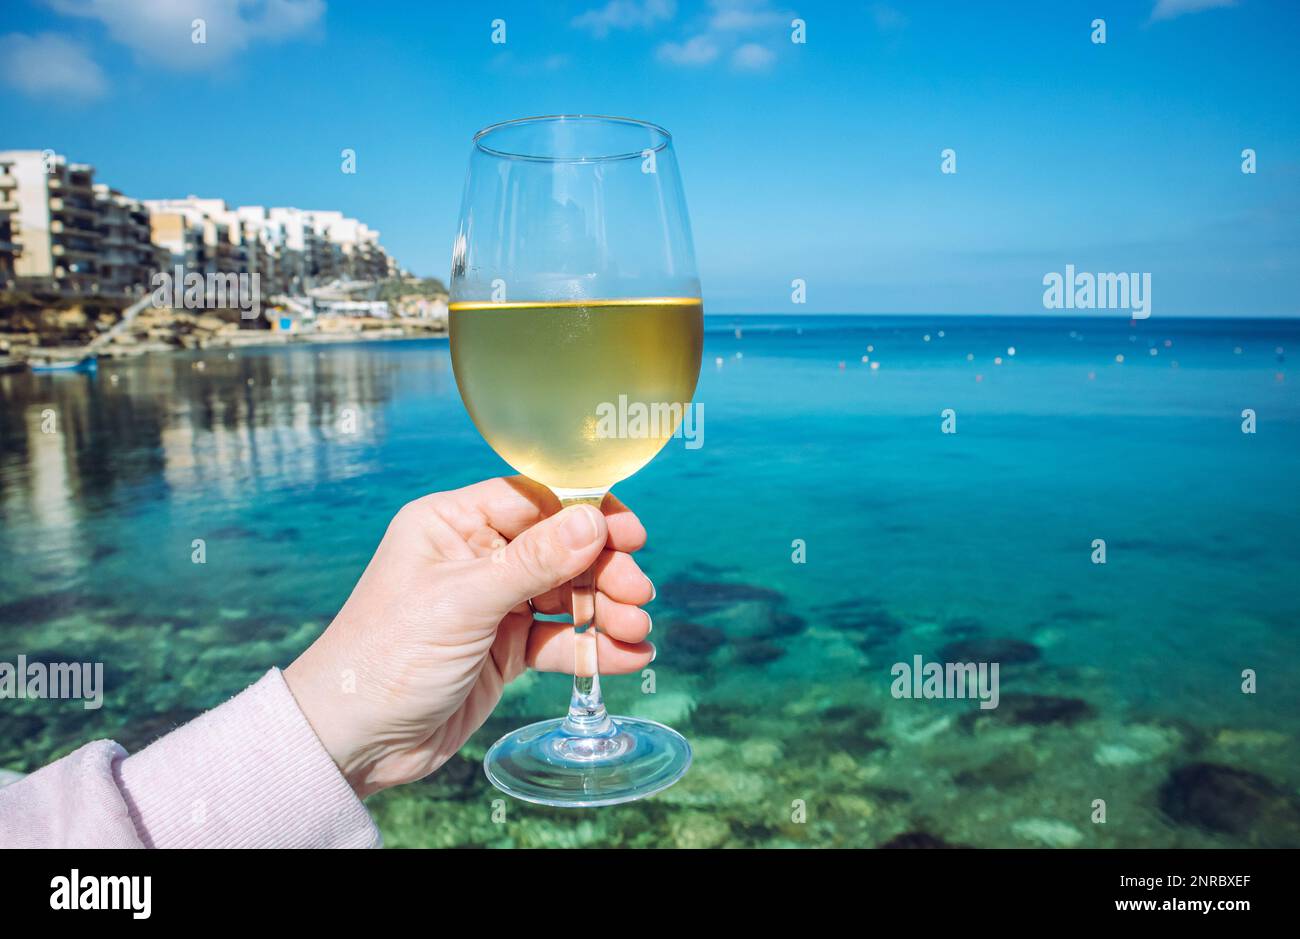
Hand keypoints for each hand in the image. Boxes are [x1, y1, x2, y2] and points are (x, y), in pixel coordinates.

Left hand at [283, 476, 654, 797]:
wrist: (354, 741)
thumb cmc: (385, 658)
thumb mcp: (464, 602)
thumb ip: (534, 562)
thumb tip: (594, 521)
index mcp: (451, 524)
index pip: (534, 502)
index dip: (586, 515)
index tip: (630, 535)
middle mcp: (474, 557)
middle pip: (560, 549)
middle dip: (603, 571)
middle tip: (637, 593)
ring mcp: (491, 605)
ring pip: (566, 596)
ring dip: (606, 612)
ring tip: (637, 631)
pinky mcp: (503, 650)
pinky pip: (559, 640)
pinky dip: (592, 648)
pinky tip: (625, 656)